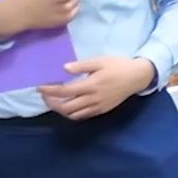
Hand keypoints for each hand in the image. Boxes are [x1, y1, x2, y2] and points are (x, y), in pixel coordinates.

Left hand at [38, 56, 154, 119]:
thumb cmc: (118, 66)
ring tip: (54, 102)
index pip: (64, 91)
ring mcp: (97, 107)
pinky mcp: (102, 110)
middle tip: (45, 96)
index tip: (40, 88)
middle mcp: (92, 99)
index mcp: (91, 85)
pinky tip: (69, 106)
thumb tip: (64, 68)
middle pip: (66, 107)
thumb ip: (81, 66)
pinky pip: (83, 116)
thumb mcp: (100, 61)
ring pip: (73, 115)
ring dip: (60, 110)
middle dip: (52, 103)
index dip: (49, 91)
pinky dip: (72, 113)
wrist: (137, 77)